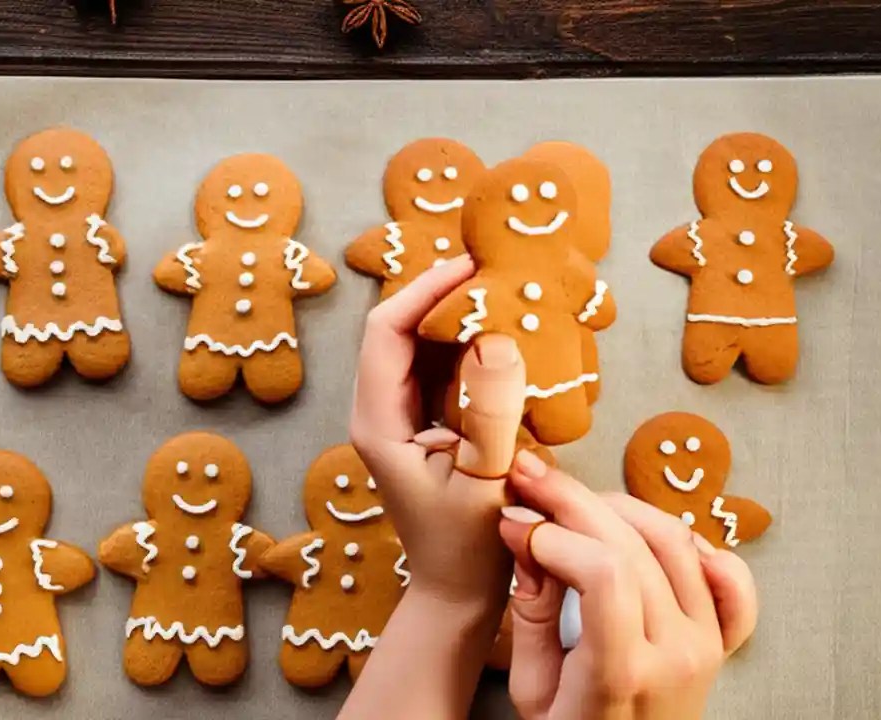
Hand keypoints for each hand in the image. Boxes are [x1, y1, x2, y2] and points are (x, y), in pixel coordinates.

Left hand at [349, 254, 521, 609]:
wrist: (458, 594)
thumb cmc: (468, 548)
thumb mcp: (486, 479)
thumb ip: (490, 411)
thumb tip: (496, 341)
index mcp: (378, 422)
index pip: (385, 331)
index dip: (424, 290)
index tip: (471, 267)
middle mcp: (378, 411)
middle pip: (398, 328)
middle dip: (441, 294)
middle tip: (495, 270)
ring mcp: (398, 416)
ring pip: (418, 344)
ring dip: (455, 316)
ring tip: (502, 291)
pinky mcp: (422, 423)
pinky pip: (437, 368)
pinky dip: (466, 345)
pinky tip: (503, 334)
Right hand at [497, 453, 758, 719]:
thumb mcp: (533, 688)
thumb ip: (531, 611)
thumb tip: (523, 532)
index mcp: (623, 674)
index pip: (603, 573)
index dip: (555, 533)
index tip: (516, 522)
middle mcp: (677, 652)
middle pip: (632, 545)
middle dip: (573, 501)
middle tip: (531, 479)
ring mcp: (706, 642)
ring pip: (673, 540)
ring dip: (619, 507)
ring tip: (575, 502)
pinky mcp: (720, 638)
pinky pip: (729, 576)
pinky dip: (696, 543)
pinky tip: (650, 531)